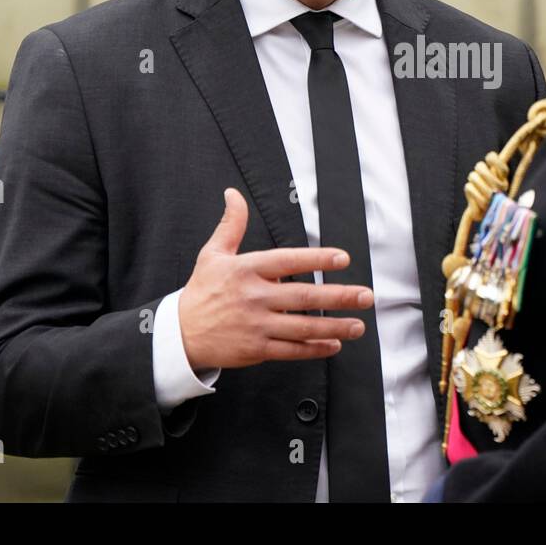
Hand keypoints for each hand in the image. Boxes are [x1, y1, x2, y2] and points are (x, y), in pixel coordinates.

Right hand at [178, 188, 373, 369]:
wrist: (179, 335)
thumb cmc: (202, 291)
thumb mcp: (212, 254)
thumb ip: (231, 225)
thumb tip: (234, 194)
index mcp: (247, 270)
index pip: (288, 260)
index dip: (317, 259)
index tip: (343, 258)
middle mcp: (254, 297)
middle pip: (304, 297)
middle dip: (339, 296)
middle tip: (366, 295)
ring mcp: (256, 325)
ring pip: (303, 327)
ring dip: (335, 326)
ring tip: (358, 325)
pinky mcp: (256, 349)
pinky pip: (292, 350)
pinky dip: (315, 348)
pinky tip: (334, 343)